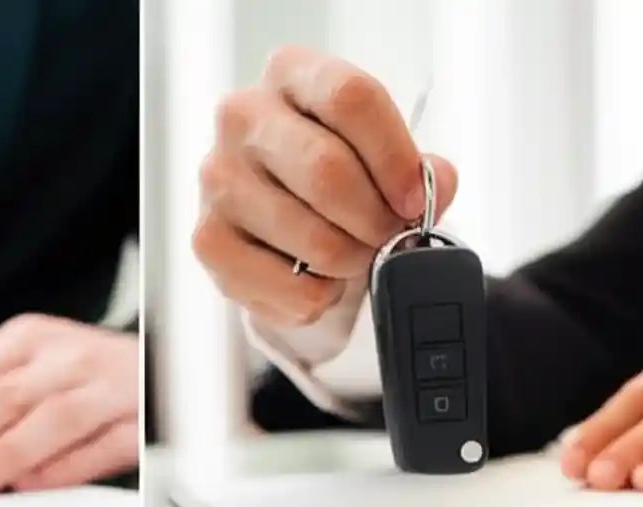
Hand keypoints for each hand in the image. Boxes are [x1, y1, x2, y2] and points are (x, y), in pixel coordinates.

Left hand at [0, 314, 138, 498]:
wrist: (174, 364)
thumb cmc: (89, 379)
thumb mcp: (29, 374)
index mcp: (26, 340)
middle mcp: (65, 357)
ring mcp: (107, 386)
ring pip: (48, 419)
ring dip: (2, 454)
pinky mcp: (142, 419)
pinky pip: (101, 444)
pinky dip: (66, 467)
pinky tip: (34, 486)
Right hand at [194, 45, 458, 326]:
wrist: (276, 222)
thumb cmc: (335, 175)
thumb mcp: (381, 156)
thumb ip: (418, 169)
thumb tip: (434, 185)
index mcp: (291, 73)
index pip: (350, 98)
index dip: (395, 156)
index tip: (415, 199)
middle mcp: (242, 116)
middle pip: (327, 170)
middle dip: (375, 219)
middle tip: (390, 238)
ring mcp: (217, 178)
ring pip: (310, 236)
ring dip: (351, 261)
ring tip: (355, 258)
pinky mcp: (207, 239)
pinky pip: (287, 287)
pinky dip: (320, 297)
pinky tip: (317, 279)